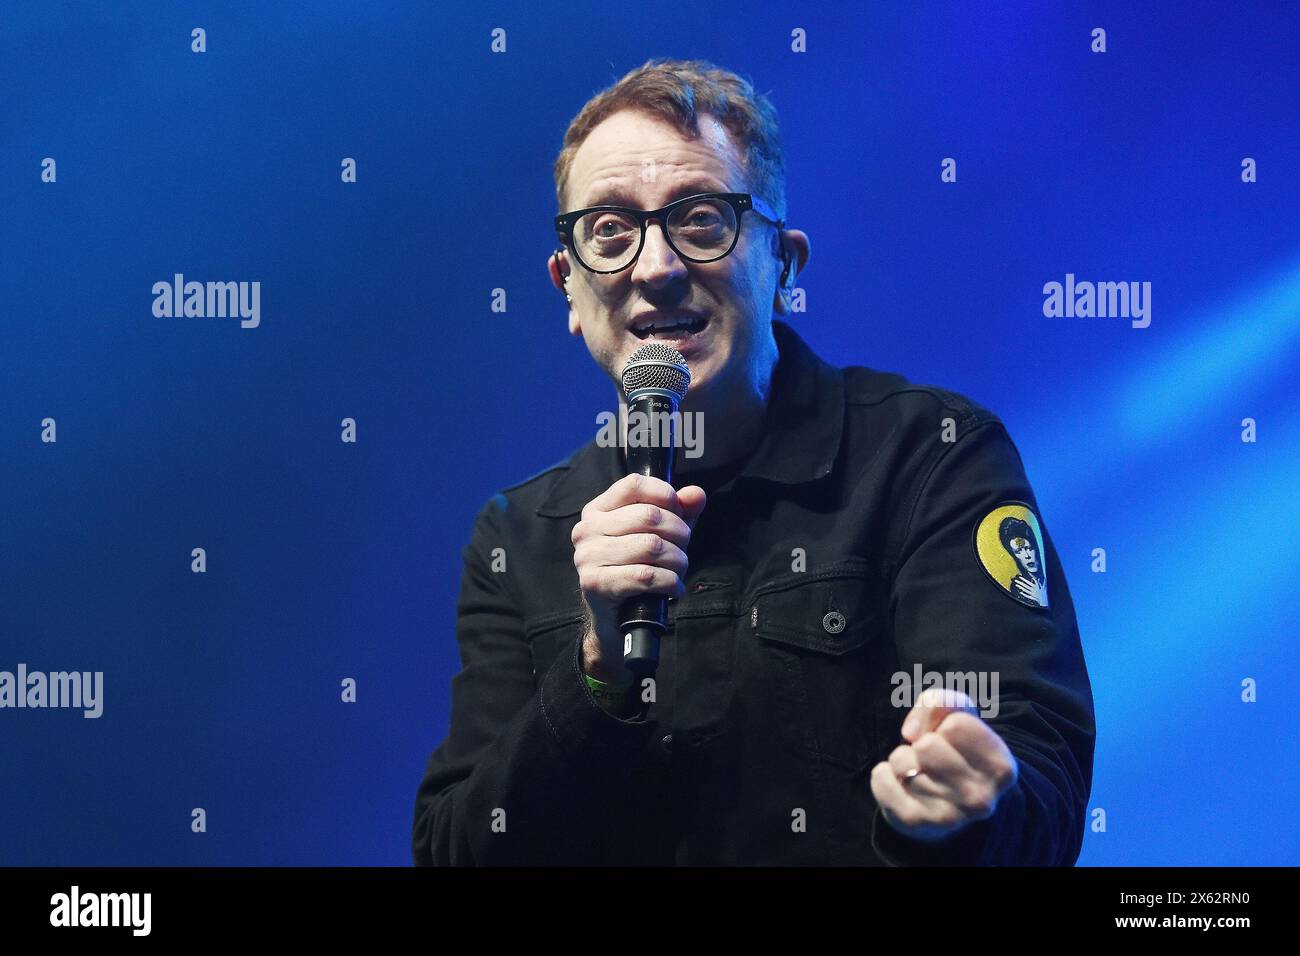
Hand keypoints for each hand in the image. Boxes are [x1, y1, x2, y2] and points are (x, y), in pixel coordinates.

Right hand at [570, 474, 705, 678]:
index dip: (665, 494)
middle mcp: (586, 530)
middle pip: (648, 515)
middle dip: (679, 532)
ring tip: (679, 570)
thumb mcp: (661, 536)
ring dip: (677, 560)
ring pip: (651, 546)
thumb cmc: (637, 570)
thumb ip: (679, 513)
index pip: (634, 484)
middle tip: (684, 548)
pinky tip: (674, 587)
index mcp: (597, 510)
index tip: (680, 511)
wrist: (616, 619)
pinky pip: (646, 575)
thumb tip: (696, 494)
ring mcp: (587, 557)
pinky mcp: (595, 584)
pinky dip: (669, 582)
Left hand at [870, 687, 1017, 841]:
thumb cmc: (956, 751)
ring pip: (902, 761)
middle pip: (927, 745)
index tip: (952, 743)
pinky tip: (901, 784)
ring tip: (920, 773)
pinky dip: (883, 775)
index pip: (956, 724)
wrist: (949, 807)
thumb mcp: (960, 717)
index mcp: (1001, 769)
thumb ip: (941, 703)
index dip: (946, 726)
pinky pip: (881, 779)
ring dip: (903, 760)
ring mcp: (947, 816)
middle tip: (932, 759)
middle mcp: (980, 799)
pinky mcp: (914, 823)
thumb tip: (911, 733)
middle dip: (923, 744)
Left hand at [1013, 575, 1045, 605]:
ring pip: (1025, 590)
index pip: (1028, 582)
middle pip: (1025, 586)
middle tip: (1015, 580)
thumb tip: (1039, 578)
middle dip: (1020, 583)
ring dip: (1021, 587)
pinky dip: (1023, 594)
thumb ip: (1040, 583)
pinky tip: (1020, 592)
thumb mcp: (1044, 587)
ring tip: (1016, 585)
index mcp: (1036, 586)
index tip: (1019, 577)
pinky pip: (1027, 595)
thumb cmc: (1045, 593)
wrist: (1046, 600)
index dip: (1024, 579)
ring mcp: (1032, 594)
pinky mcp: (1032, 597)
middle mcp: (1033, 590)